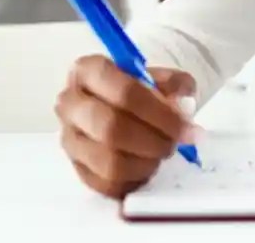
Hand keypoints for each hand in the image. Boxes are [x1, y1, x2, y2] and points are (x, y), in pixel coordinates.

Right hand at [55, 56, 197, 197]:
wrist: (114, 108)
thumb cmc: (135, 91)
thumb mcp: (157, 77)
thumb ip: (174, 86)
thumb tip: (183, 108)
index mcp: (87, 71)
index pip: (124, 92)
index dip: (159, 112)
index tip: (184, 126)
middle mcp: (70, 104)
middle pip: (112, 128)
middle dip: (152, 140)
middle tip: (174, 144)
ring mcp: (70, 139)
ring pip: (108, 161)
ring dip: (144, 163)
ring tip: (160, 155)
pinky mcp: (76, 169)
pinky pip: (106, 184)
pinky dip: (133, 180)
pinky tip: (147, 168)